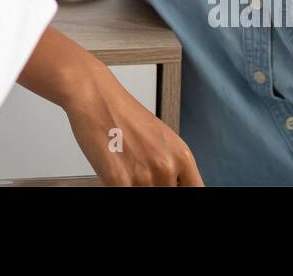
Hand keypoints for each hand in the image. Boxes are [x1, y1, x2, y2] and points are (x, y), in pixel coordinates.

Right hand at [66, 68, 203, 185]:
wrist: (96, 98)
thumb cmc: (123, 114)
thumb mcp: (161, 138)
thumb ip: (171, 164)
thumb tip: (172, 182)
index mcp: (182, 156)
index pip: (196, 191)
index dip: (180, 190)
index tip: (173, 187)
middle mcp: (167, 167)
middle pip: (167, 194)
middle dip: (152, 186)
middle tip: (139, 172)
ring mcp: (144, 176)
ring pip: (143, 195)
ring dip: (133, 186)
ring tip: (125, 168)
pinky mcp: (119, 181)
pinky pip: (122, 195)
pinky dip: (116, 185)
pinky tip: (113, 173)